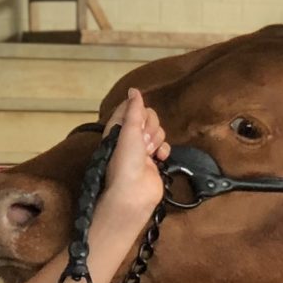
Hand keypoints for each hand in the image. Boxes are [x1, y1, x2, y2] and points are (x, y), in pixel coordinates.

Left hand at [87, 86, 166, 254]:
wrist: (133, 193)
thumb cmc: (126, 162)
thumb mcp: (129, 131)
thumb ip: (134, 110)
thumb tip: (134, 90)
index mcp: (118, 128)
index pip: (131, 108)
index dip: (139, 112)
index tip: (139, 122)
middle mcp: (129, 137)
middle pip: (148, 118)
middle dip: (150, 128)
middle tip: (143, 142)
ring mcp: (143, 149)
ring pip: (158, 131)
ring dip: (156, 140)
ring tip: (149, 153)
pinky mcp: (154, 160)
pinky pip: (164, 146)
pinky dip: (164, 150)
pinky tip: (160, 158)